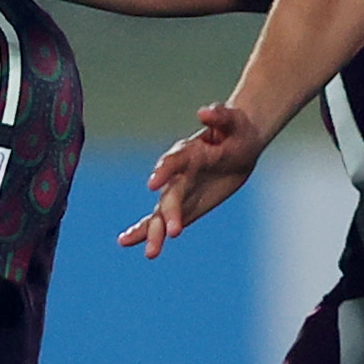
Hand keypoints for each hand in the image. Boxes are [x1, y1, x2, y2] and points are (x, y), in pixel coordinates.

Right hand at [125, 101, 270, 254]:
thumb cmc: (237, 130)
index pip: (173, 161)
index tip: (154, 184)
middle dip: (169, 214)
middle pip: (170, 196)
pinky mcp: (182, 206)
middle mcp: (178, 173)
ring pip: (162, 212)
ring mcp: (178, 190)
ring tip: (151, 252)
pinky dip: (146, 231)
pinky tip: (126, 241)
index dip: (163, 171)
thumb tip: (203, 111)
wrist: (238, 143)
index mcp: (189, 152)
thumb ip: (219, 116)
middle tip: (172, 232)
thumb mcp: (234, 121)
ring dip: (155, 231)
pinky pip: (161, 220)